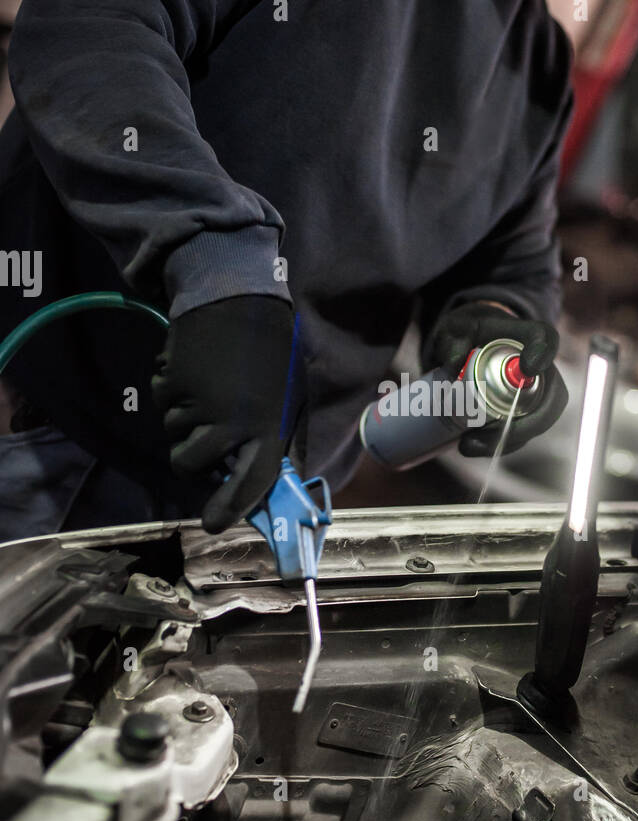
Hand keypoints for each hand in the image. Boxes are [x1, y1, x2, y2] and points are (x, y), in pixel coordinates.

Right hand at [151, 295, 296, 531]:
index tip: (212, 525)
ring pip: (174, 436)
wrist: (238, 296)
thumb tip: (280, 482)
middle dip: (190, 460)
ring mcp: (199, 403)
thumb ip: (283, 441)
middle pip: (191, 465)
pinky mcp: (172, 383)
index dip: (229, 509)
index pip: (250, 483)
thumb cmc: (273, 351)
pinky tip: (193, 373)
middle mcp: (233, 423)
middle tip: (200, 441)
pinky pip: (163, 405)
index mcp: (269, 428)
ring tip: (207, 392)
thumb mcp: (291, 398)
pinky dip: (171, 395)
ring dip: (183, 423)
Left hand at [423, 300, 567, 457]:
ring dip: (507, 440)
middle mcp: (541, 369)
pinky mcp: (523, 415)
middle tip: (490, 430)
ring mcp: (536, 395)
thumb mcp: (456, 328)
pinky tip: (471, 445)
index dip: (543, 354)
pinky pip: (519, 435)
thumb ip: (453, 339)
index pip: (545, 340)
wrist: (470, 345)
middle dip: (525, 422)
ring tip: (468, 444)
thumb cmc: (469, 332)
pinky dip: (497, 444)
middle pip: (551, 398)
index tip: (528, 367)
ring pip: (536, 424)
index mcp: (529, 336)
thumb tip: (455, 362)